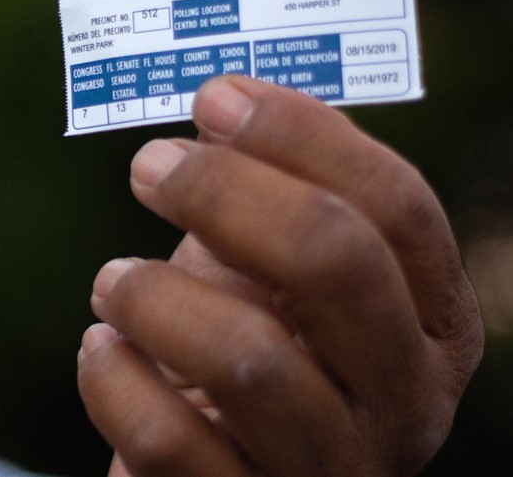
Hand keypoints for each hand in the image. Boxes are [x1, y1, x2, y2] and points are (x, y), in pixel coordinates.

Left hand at [77, 75, 482, 476]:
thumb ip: (266, 202)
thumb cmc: (245, 352)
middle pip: (336, 261)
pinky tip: (101, 350)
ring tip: (112, 281)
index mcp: (432, 323)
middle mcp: (404, 400)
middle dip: (226, 191)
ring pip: (251, 360)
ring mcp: (330, 467)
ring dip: (157, 296)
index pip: (396, 207)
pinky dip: (114, 380)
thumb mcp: (273, 277)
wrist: (215, 476)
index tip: (214, 96)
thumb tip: (222, 102)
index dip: (301, 136)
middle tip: (149, 166)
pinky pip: (169, 440)